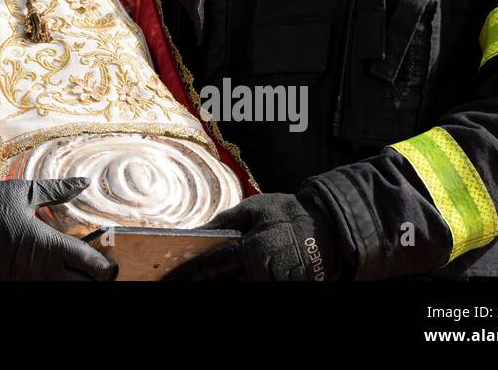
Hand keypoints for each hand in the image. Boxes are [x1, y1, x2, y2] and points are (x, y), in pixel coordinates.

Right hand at [0, 178, 117, 280]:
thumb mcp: (26, 194)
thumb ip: (57, 191)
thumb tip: (83, 182)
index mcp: (51, 245)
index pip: (90, 262)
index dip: (104, 267)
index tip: (109, 265)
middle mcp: (44, 269)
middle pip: (82, 284)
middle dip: (92, 280)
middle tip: (94, 272)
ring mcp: (29, 281)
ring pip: (63, 290)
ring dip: (73, 282)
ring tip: (74, 274)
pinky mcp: (15, 285)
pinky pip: (42, 290)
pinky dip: (52, 284)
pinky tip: (50, 275)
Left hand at [165, 191, 343, 280]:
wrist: (330, 227)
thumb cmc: (288, 213)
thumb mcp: (254, 208)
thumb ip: (225, 220)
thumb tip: (198, 231)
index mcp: (250, 248)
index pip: (209, 265)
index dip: (186, 274)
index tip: (167, 278)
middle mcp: (261, 271)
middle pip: (224, 285)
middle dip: (203, 283)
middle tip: (179, 282)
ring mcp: (275, 283)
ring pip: (242, 289)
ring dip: (225, 284)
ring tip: (207, 279)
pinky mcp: (288, 287)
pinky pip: (259, 288)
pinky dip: (246, 282)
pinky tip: (241, 276)